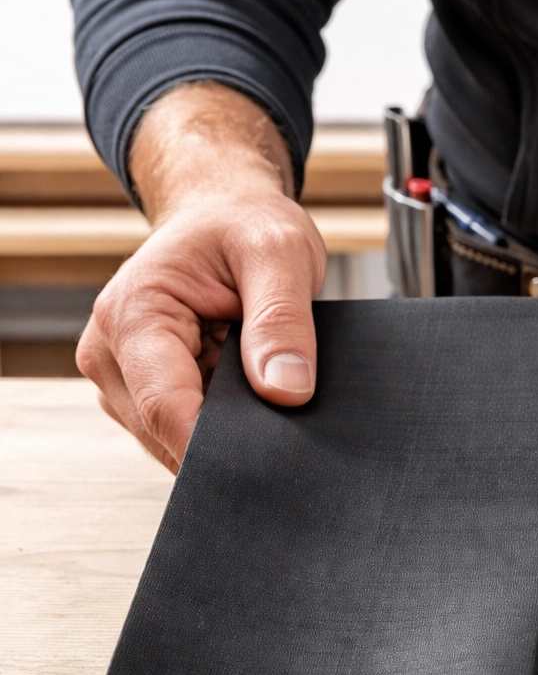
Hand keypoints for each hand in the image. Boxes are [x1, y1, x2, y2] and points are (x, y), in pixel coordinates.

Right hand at [76, 82, 324, 471]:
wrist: (223, 215)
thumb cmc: (244, 225)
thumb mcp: (280, 253)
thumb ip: (281, 321)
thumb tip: (285, 391)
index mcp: (132, 314)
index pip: (168, 407)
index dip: (218, 445)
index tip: (271, 459)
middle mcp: (112, 352)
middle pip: (168, 432)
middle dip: (228, 437)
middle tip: (288, 417)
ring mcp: (123, 378)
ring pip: (175, 440)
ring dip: (226, 429)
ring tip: (266, 388)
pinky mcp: (143, 392)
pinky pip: (184, 430)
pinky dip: (223, 424)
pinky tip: (251, 398)